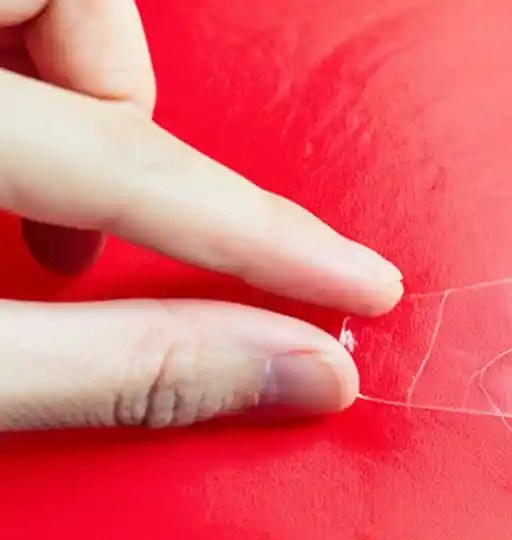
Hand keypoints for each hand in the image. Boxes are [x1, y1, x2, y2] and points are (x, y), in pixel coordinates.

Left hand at [0, 0, 400, 429]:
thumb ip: (114, 370)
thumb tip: (301, 369)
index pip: (129, 163)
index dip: (262, 232)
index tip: (356, 281)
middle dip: (124, 92)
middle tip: (117, 212)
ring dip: (72, 77)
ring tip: (48, 196)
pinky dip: (20, 78)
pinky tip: (4, 169)